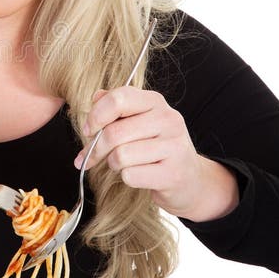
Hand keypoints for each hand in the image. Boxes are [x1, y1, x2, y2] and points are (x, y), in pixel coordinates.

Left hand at [74, 87, 239, 221]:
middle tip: (94, 156)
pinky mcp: (173, 174)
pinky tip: (138, 176)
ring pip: (120, 155)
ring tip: (123, 164)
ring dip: (113, 164)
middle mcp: (168, 119)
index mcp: (155, 102)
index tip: (88, 130)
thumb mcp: (137, 121)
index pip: (118, 99)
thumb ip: (115, 107)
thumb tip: (95, 98)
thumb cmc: (156, 148)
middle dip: (96, 148)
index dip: (95, 116)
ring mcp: (174, 147)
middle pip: (114, 132)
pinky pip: (130, 175)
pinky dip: (127, 178)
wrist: (190, 180)